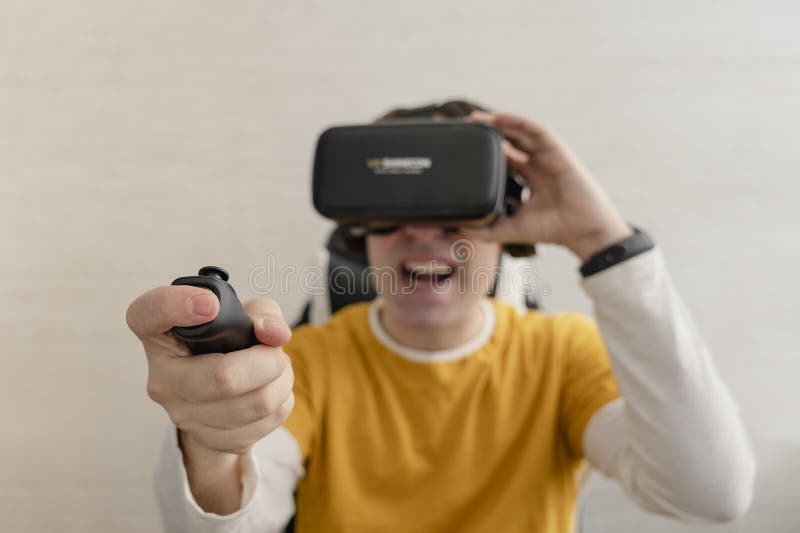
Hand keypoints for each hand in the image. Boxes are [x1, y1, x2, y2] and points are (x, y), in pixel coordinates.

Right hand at [126, 287, 294, 456]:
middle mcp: (162, 378)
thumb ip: (262, 313)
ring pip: (254, 403)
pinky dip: (282, 402)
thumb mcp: (245, 314)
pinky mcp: (209, 440)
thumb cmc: (229, 343)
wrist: (222, 396)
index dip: (176, 306)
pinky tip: (271, 390)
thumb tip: (275, 334)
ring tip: (278, 369)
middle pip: (223, 377)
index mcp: (159, 335)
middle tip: (276, 352)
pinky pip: (265, 422)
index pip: (148, 315)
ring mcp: (182, 414)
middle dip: (267, 361)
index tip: (211, 305)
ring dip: (281, 381)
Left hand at [466, 111, 632, 260]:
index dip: (485, 150)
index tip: (462, 146)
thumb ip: (487, 229)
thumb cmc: (554, 229)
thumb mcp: (511, 229)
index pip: (505, 156)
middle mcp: (538, 163)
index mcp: (529, 177)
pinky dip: (519, 122)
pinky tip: (499, 118)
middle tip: (464, 128)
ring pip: (521, 131)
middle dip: (488, 132)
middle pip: (510, 140)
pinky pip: (537, 130)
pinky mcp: (558, 151)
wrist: (582, 232)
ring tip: (477, 120)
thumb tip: (462, 229)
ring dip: (500, 122)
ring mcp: (548, 156)